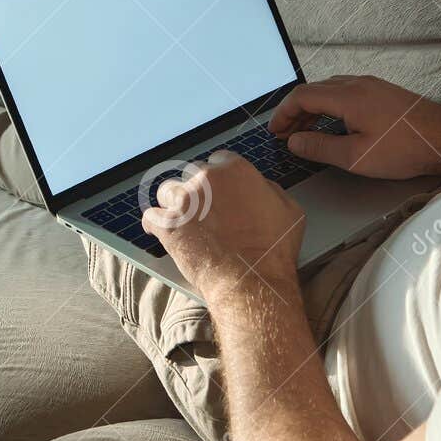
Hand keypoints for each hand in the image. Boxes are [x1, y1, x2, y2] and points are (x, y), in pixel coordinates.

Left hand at [143, 151, 306, 304]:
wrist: (252, 280)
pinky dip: (155, 224)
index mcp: (236, 170)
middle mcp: (207, 178)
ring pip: (168, 191)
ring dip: (174, 203)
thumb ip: (270, 190)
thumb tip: (260, 187)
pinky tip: (161, 231)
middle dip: (198, 190)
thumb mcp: (289, 211)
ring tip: (183, 220)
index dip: (220, 178)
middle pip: (192, 174)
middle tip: (205, 211)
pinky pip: (151, 216)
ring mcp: (184, 201)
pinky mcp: (168, 225)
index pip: (219, 160)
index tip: (219, 191)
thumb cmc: (273, 250)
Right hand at [268, 75, 440, 179]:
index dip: (284, 114)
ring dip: (314, 109)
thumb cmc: (405, 149)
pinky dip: (332, 107)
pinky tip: (334, 125)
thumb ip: (320, 148)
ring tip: (306, 132)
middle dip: (296, 112)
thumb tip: (295, 142)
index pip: (302, 96)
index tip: (275, 131)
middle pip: (315, 90)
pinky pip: (348, 93)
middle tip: (286, 134)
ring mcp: (373, 86)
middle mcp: (359, 84)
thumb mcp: (355, 157)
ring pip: (331, 90)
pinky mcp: (385, 93)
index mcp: (347, 95)